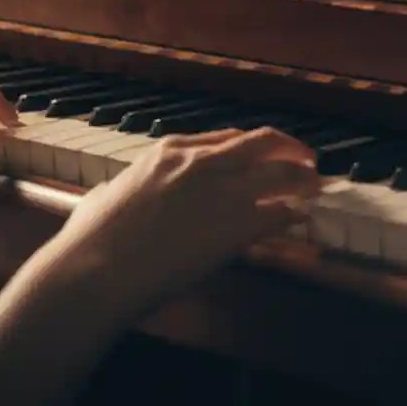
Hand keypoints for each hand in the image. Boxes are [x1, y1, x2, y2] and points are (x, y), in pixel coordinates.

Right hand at [42, 128, 320, 309]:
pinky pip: (282, 212)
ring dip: (304, 179)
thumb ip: (119, 190)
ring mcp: (222, 190)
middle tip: (306, 160)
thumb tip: (108, 195)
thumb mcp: (104, 197)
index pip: (227, 138)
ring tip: (316, 187)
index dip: (253, 148)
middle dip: (291, 149)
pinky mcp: (237, 225)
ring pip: (283, 172)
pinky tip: (302, 220)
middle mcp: (202, 162)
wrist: (99, 269)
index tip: (265, 155)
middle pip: (263, 142)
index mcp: (169, 150)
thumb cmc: (90, 240)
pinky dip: (297, 214)